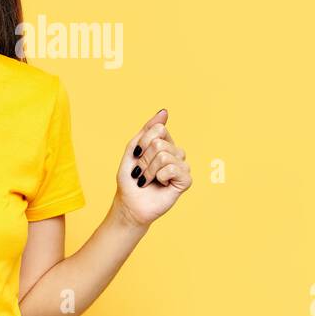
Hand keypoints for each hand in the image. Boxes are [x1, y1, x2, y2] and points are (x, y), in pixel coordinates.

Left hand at [113, 109, 191, 227]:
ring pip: (164, 156)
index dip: (143, 142)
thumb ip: (148, 129)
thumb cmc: (130, 178)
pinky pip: (173, 169)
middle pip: (160, 143)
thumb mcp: (133, 149)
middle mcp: (175, 153)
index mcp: (165, 143)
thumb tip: (164, 111)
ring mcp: (181, 166)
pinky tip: (160, 184)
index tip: (136, 154)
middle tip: (141, 172)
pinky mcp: (185, 181)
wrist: (129, 204)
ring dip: (149, 170)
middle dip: (144, 159)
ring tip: (148, 180)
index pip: (159, 129)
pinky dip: (160, 177)